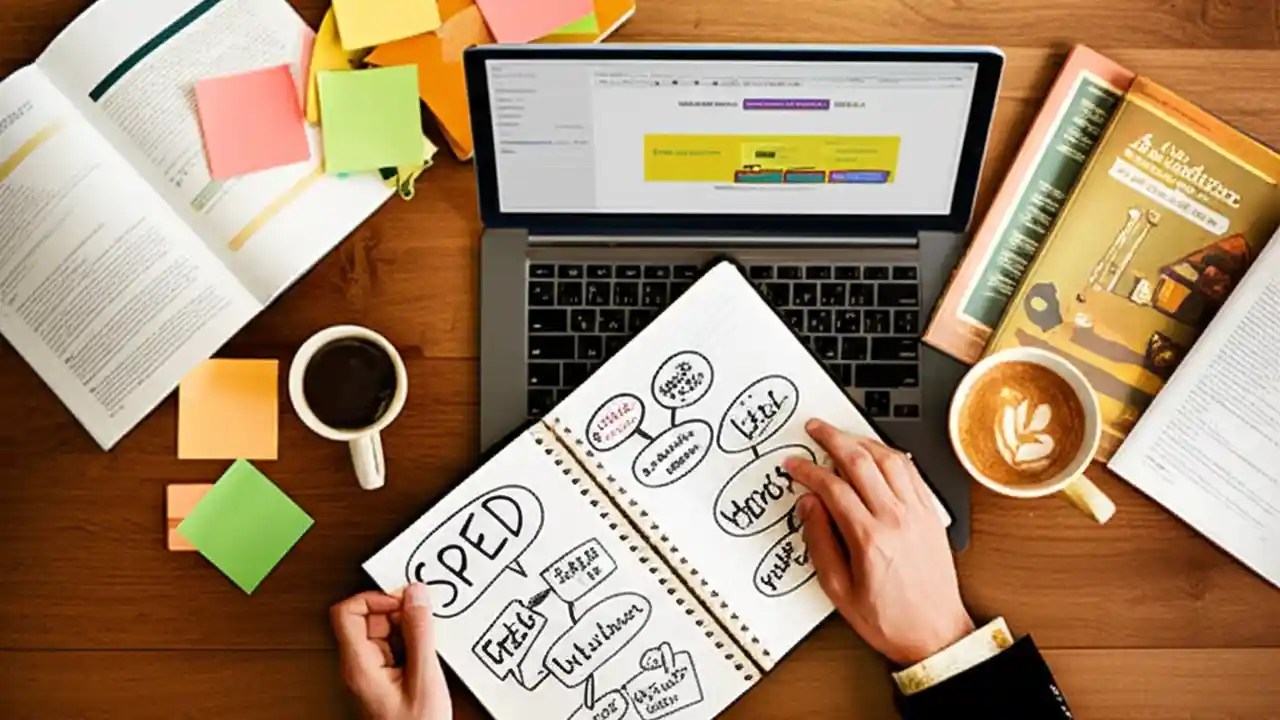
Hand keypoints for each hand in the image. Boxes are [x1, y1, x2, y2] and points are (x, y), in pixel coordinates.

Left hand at [331, 584, 451, 719]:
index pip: (346, 612)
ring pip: (380, 632)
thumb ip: (419, 633)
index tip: (402, 601)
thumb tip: (415, 595)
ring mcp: (369, 675)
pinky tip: (426, 657)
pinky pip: (391, 649)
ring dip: (405, 629)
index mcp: (358, 666)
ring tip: (427, 643)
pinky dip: (410, 645)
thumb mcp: (424, 678)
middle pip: (365, 619)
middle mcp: (358, 668)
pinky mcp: (382, 681)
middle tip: (422, 618)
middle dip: (396, 612)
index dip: (374, 598)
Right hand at [784, 419, 974, 666]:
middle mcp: (896, 518)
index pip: (832, 487)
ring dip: (862, 440)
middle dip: (832, 438)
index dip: (807, 470)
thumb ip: (819, 542)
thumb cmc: (890, 619)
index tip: (794, 465)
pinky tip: (878, 451)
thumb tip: (808, 505)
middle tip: (815, 428)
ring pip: (889, 458)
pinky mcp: (932, 514)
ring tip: (843, 434)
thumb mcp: (838, 589)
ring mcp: (918, 513)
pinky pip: (912, 471)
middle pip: (860, 461)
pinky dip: (891, 453)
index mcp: (869, 538)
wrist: (936, 634)